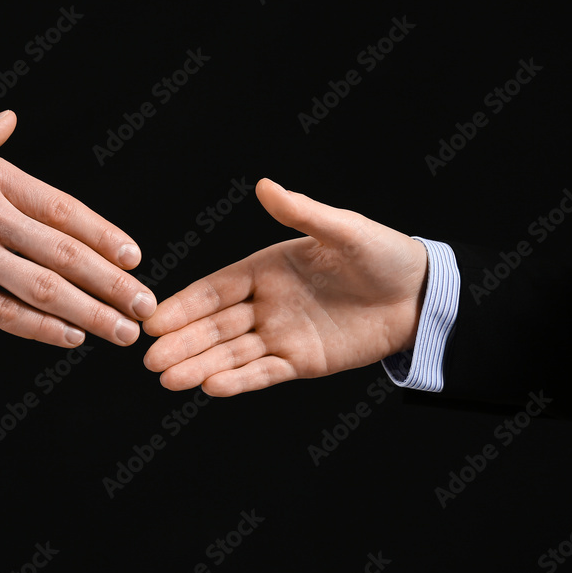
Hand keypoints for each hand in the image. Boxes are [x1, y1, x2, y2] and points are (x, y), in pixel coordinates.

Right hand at [0, 111, 155, 346]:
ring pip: (44, 287)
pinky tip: (70, 338)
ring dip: (90, 312)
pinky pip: (2, 312)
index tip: (135, 259)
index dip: (105, 236)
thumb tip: (12, 120)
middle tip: (145, 307)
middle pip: (66, 252)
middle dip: (113, 283)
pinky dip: (40, 328)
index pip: (64, 208)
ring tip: (121, 332)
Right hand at [143, 179, 427, 395]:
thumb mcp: (343, 230)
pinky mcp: (302, 361)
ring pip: (231, 353)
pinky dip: (238, 380)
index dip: (184, 304)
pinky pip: (264, 372)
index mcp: (266, 269)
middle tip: (150, 360)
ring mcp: (281, 334)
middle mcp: (266, 303)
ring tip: (168, 381)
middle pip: (215, 326)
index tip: (154, 319)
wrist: (421, 295)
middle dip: (182, 342)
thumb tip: (265, 185)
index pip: (215, 290)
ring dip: (200, 366)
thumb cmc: (383, 255)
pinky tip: (211, 386)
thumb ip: (302, 213)